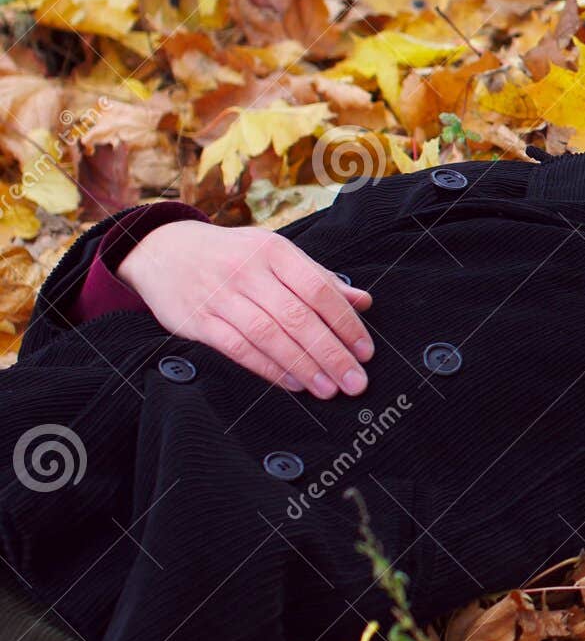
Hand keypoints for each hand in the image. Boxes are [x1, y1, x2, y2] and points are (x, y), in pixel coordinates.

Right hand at [117, 220, 373, 398]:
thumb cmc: (233, 256)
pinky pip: (239, 349)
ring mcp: (221, 296)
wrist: (163, 251)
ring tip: (329, 389)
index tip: (366, 352)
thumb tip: (364, 302)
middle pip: (298, 317)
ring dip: (303, 366)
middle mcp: (249, 271)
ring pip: (269, 336)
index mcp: (275, 251)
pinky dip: (269, 369)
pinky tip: (294, 384)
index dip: (346, 324)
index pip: (320, 290)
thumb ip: (320, 279)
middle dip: (331, 354)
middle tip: (355, 382)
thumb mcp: (276, 255)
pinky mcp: (198, 320)